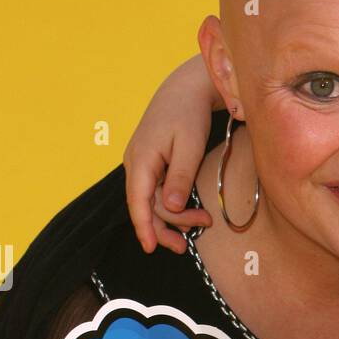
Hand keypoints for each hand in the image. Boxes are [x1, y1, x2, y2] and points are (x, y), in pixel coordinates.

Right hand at [123, 55, 218, 254]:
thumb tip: (171, 206)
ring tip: (203, 222)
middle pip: (146, 206)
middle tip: (198, 233)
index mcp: (141, 160)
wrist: (186, 89)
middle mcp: (135, 163)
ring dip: (176, 216)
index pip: (138, 202)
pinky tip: (190, 211)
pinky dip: (173, 204)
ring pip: (152, 200)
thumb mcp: (190, 146)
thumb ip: (180, 177)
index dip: (144, 228)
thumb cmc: (189, 113)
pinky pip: (156, 190)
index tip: (151, 249)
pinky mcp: (150, 163)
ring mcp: (141, 163)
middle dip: (170, 225)